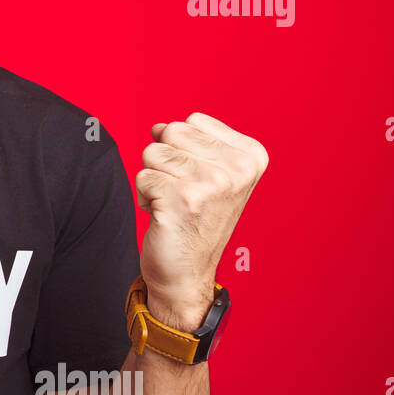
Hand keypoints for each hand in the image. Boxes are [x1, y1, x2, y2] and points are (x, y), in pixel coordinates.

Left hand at [135, 112, 267, 325]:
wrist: (187, 273)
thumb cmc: (195, 220)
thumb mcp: (209, 173)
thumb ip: (190, 142)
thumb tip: (158, 127)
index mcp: (251, 156)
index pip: (192, 121)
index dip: (183, 148)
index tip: (198, 179)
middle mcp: (237, 169)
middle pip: (171, 131)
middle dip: (165, 160)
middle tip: (181, 193)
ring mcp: (212, 184)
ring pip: (153, 152)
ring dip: (154, 179)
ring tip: (173, 204)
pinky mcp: (182, 199)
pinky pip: (142, 176)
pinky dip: (145, 196)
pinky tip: (164, 216)